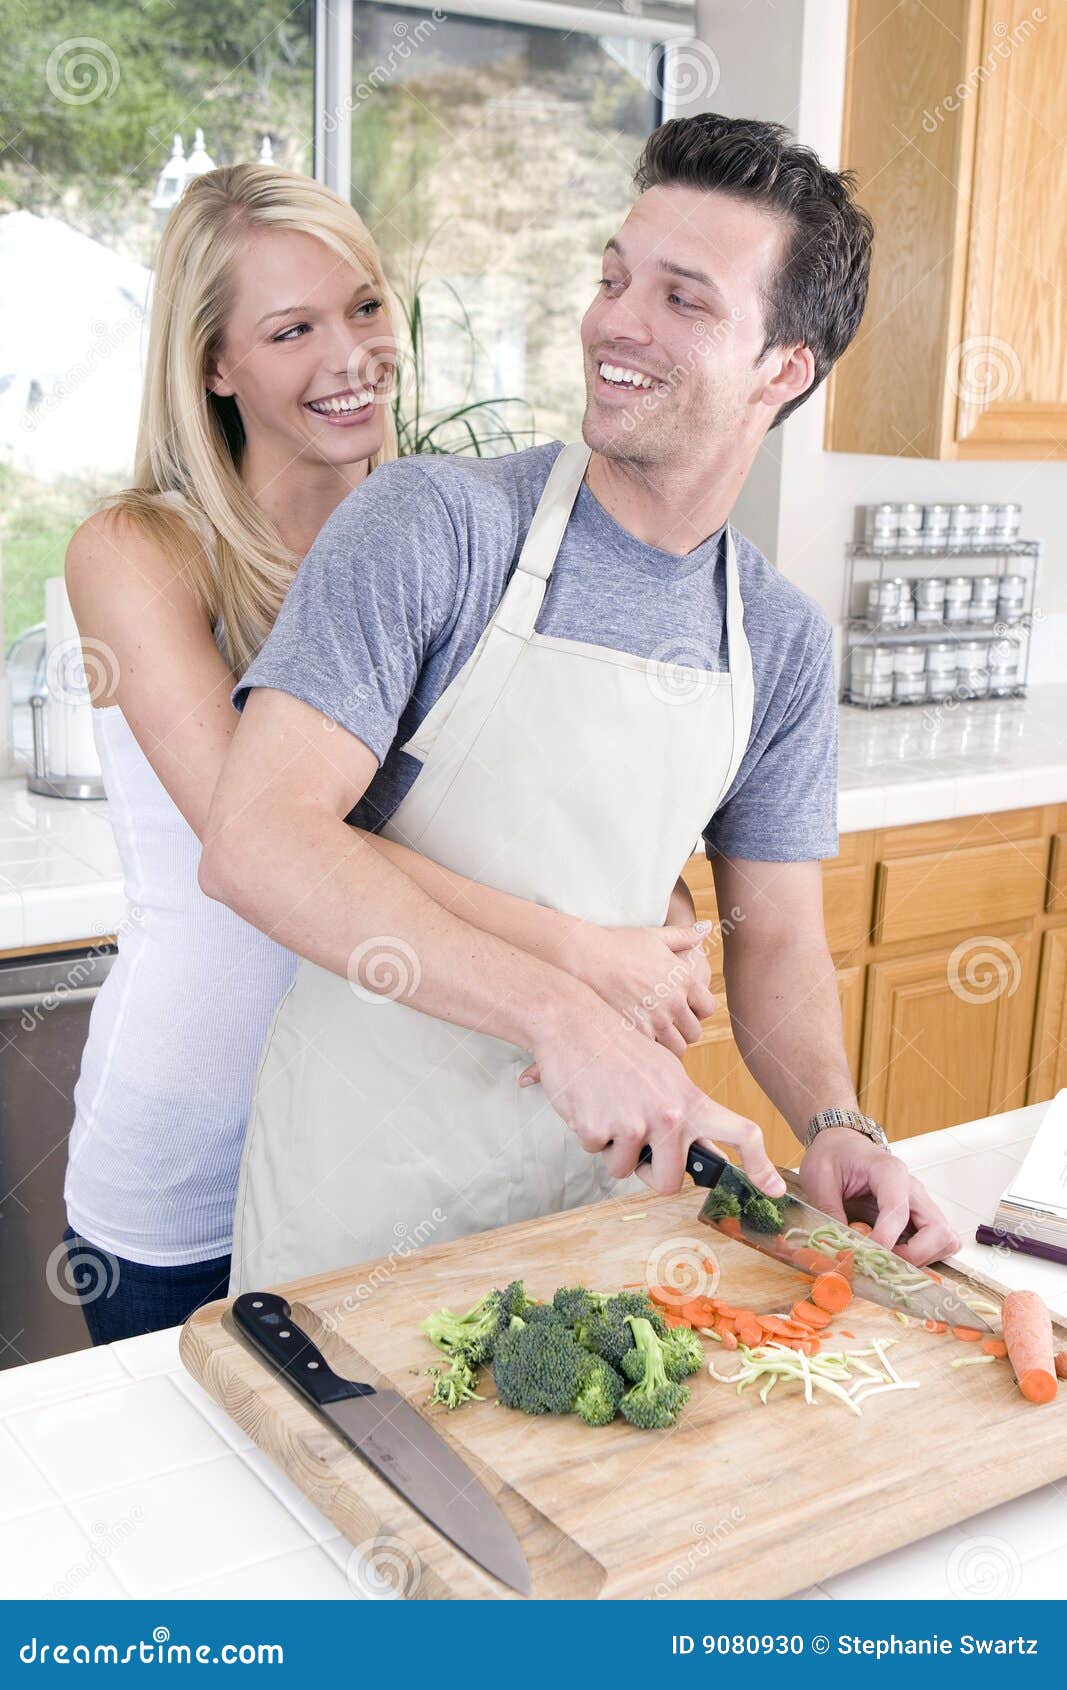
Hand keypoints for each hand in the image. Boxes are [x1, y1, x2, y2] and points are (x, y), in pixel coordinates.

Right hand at [520, 920, 716, 1084]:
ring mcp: (655, 1019)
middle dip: (685, 1031)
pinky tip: (640, 1040)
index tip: (686, 1009)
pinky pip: (655, 1052)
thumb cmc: (617, 943)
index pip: (708, 1008)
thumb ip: (683, 935)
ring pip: (677, 1047)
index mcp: (683, 978)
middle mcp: (674, 1001)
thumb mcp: (654, 936)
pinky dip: (651, 1050)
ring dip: (670, 1044)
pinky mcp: (636, 1032)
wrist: (584, 958)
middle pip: (694, 1032)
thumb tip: (706, 927)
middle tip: (670, 1026)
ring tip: (656, 1037)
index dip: (699, 1011)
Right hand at [529, 1002, 785, 1198]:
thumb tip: (700, 1148)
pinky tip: (589, 1102)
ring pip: (624, 1169)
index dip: (761, 1166)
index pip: (742, 1133)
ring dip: (613, 1149)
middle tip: (634, 1145)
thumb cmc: (618, 1049)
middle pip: (668, 1182)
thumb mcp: (665, 1074)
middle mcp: (669, 1114)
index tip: (774, 1190)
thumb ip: (684, 1109)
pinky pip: (595, 1152)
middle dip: (649, 1172)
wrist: (574, 1024)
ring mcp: (634, 1123)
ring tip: (607, 1108)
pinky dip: (589, 1134)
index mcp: (691, 1100)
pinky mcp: (598, 1130)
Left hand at [799, 1126, 960, 1266]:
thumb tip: (841, 1248)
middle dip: (914, 1255)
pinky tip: (895, 1255)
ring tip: (887, 1258)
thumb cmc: (833, 1156)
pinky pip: (937, 1244)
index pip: (899, 1211)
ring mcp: (920, 1204)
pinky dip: (923, 1257)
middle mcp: (913, 1189)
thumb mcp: (819, 1178)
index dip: (885, 1240)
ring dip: (921, 1258)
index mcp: (889, 1171)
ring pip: (945, 1240)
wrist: (841, 1144)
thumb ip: (829, 1211)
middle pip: (938, 1230)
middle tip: (882, 1260)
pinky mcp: (918, 1217)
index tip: (864, 1253)